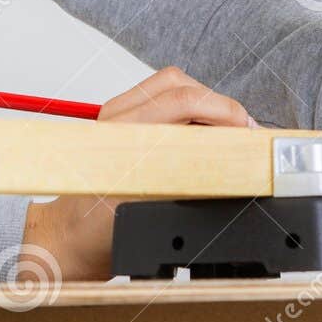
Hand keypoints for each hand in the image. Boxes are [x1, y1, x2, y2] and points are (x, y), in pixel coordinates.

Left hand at [21, 67, 254, 281]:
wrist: (74, 236)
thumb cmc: (101, 229)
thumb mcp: (150, 211)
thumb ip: (191, 181)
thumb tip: (235, 160)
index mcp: (122, 134)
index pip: (181, 100)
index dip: (223, 110)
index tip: (248, 131)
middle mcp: (116, 118)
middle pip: (179, 85)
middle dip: (219, 105)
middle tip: (245, 132)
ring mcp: (117, 115)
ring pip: (171, 86)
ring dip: (206, 104)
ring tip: (227, 132)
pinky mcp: (123, 119)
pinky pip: (162, 97)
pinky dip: (191, 109)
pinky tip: (205, 134)